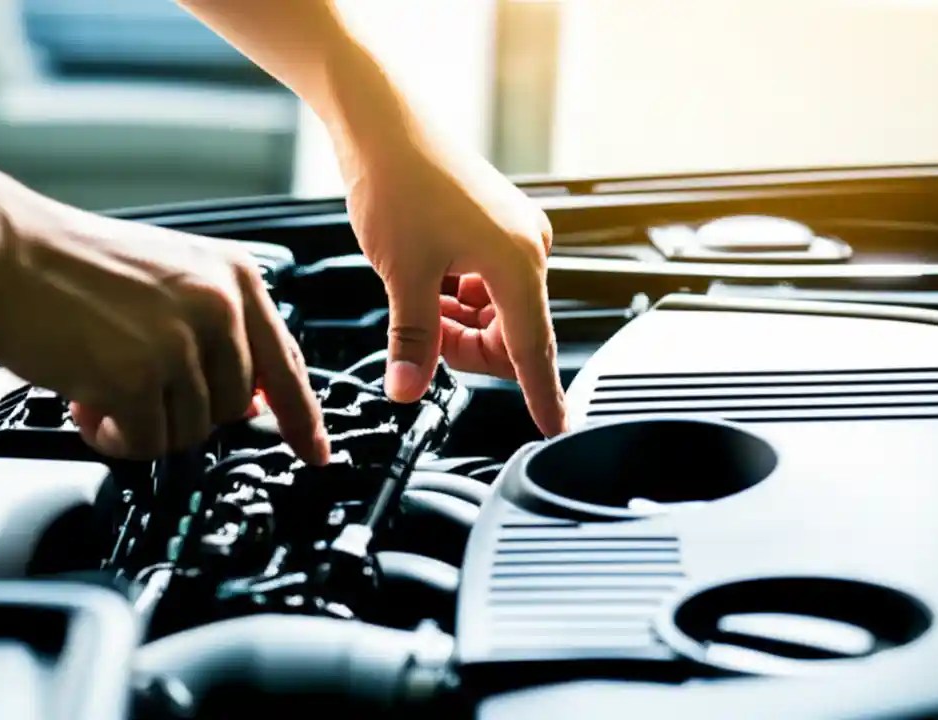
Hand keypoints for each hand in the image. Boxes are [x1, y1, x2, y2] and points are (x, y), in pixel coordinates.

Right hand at [0, 200, 328, 462]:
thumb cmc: (70, 263)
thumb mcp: (171, 280)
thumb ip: (219, 332)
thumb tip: (249, 400)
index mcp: (235, 277)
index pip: (286, 364)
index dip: (302, 418)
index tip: (315, 450)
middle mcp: (219, 306)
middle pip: (233, 409)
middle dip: (183, 411)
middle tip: (135, 385)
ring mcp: (180, 343)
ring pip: (190, 431)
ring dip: (144, 423)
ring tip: (102, 383)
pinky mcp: (137, 376)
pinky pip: (147, 443)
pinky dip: (116, 438)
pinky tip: (88, 403)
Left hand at [342, 131, 567, 436]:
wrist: (382, 124)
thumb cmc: (398, 181)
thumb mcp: (402, 275)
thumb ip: (412, 341)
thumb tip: (408, 388)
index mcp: (518, 261)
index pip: (532, 349)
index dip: (541, 394)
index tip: (555, 426)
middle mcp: (527, 247)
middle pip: (510, 334)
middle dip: (467, 348)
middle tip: (422, 340)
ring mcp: (513, 235)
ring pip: (494, 311)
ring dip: (456, 322)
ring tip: (416, 299)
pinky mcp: (494, 227)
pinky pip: (485, 285)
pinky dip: (455, 298)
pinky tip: (425, 283)